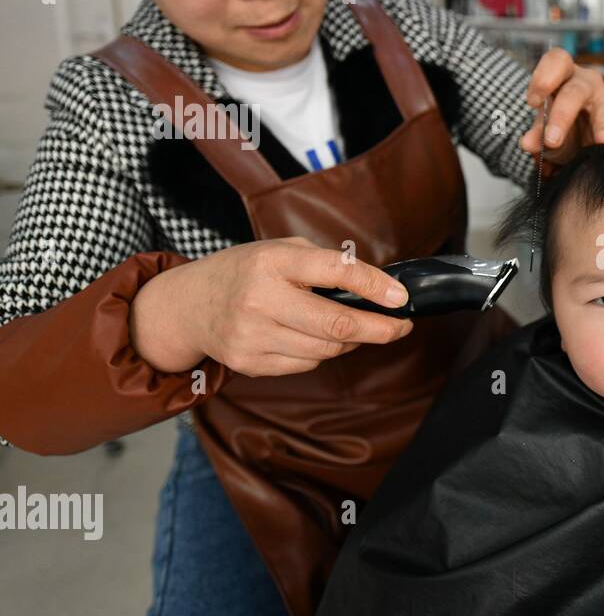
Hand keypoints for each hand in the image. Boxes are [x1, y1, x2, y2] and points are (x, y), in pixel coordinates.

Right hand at [130, 237, 413, 376]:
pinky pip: (307, 363)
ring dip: (352, 340)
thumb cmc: (247, 272)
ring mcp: (252, 335)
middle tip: (402, 326)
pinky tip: (317, 337)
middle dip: (380, 328)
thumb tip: (381, 289)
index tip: (401, 297)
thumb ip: (325, 265)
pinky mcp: (249, 363)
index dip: (375, 286)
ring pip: (327, 348)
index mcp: (272, 262)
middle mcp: (260, 299)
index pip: (335, 271)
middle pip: (337, 324)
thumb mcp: (280, 252)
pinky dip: (323, 352)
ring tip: (357, 328)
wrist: (189, 305)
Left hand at [518, 47, 603, 163]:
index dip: (544, 77)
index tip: (533, 102)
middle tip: (552, 141)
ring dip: (603, 125)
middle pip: (577, 91)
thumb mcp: (545, 128)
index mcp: (565, 75)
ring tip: (602, 141)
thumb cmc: (562, 125)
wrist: (582, 142)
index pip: (557, 61)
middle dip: (563, 115)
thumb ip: (537, 133)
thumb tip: (528, 144)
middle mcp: (589, 84)